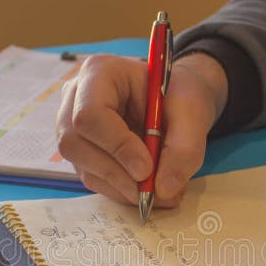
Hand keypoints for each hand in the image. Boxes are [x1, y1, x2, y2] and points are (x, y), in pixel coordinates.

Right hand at [56, 52, 227, 205]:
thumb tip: (164, 189)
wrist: (176, 103)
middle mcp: (75, 99)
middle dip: (116, 173)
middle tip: (152, 190)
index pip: (90, 114)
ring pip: (84, 168)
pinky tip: (146, 187)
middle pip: (75, 144)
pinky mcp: (82, 153)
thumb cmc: (180, 97)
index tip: (146, 169)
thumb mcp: (193, 114)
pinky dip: (121, 191)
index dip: (116, 145)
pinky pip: (94, 179)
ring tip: (158, 191)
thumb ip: (184, 149)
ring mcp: (73, 128)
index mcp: (99, 73)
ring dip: (121, 187)